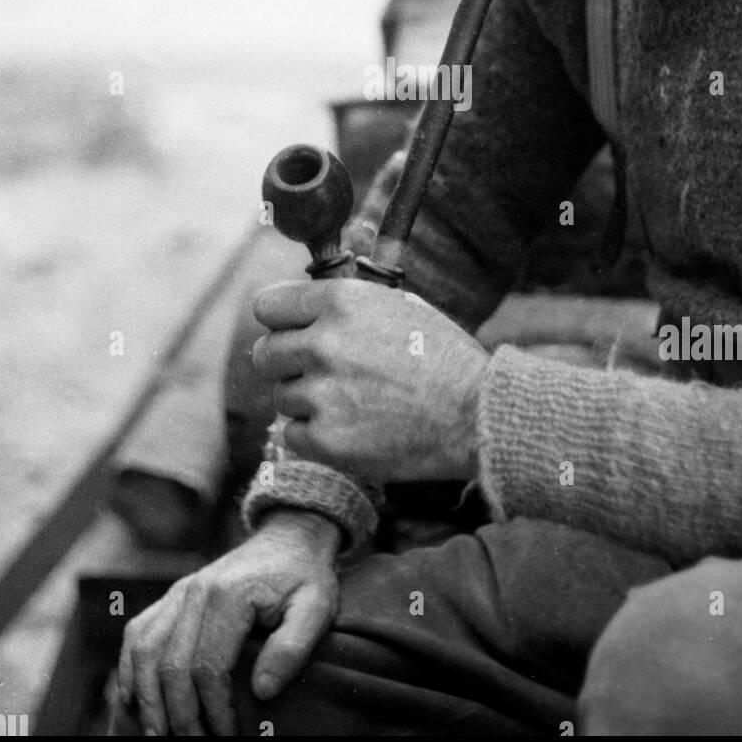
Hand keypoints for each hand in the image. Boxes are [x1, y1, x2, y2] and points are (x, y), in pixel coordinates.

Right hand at [117, 510, 338, 735]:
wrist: (289, 536)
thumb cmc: (304, 576)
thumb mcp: (317, 607)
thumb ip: (293, 646)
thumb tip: (262, 690)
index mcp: (229, 594)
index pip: (208, 666)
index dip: (214, 709)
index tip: (228, 735)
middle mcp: (194, 590)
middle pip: (170, 664)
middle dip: (178, 714)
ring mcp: (179, 591)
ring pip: (144, 650)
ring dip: (146, 697)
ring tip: (158, 734)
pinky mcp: (173, 595)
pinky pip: (138, 632)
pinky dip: (130, 668)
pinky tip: (134, 698)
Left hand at [252, 277, 487, 483]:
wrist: (476, 414)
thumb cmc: (443, 358)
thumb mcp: (398, 306)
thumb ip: (346, 305)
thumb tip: (305, 306)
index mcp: (341, 301)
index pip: (267, 306)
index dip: (279, 321)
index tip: (290, 333)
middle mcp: (324, 342)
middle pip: (264, 353)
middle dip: (286, 363)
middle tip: (320, 373)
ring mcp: (321, 393)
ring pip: (281, 396)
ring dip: (306, 401)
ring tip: (352, 403)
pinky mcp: (325, 439)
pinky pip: (292, 434)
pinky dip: (314, 435)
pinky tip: (351, 427)